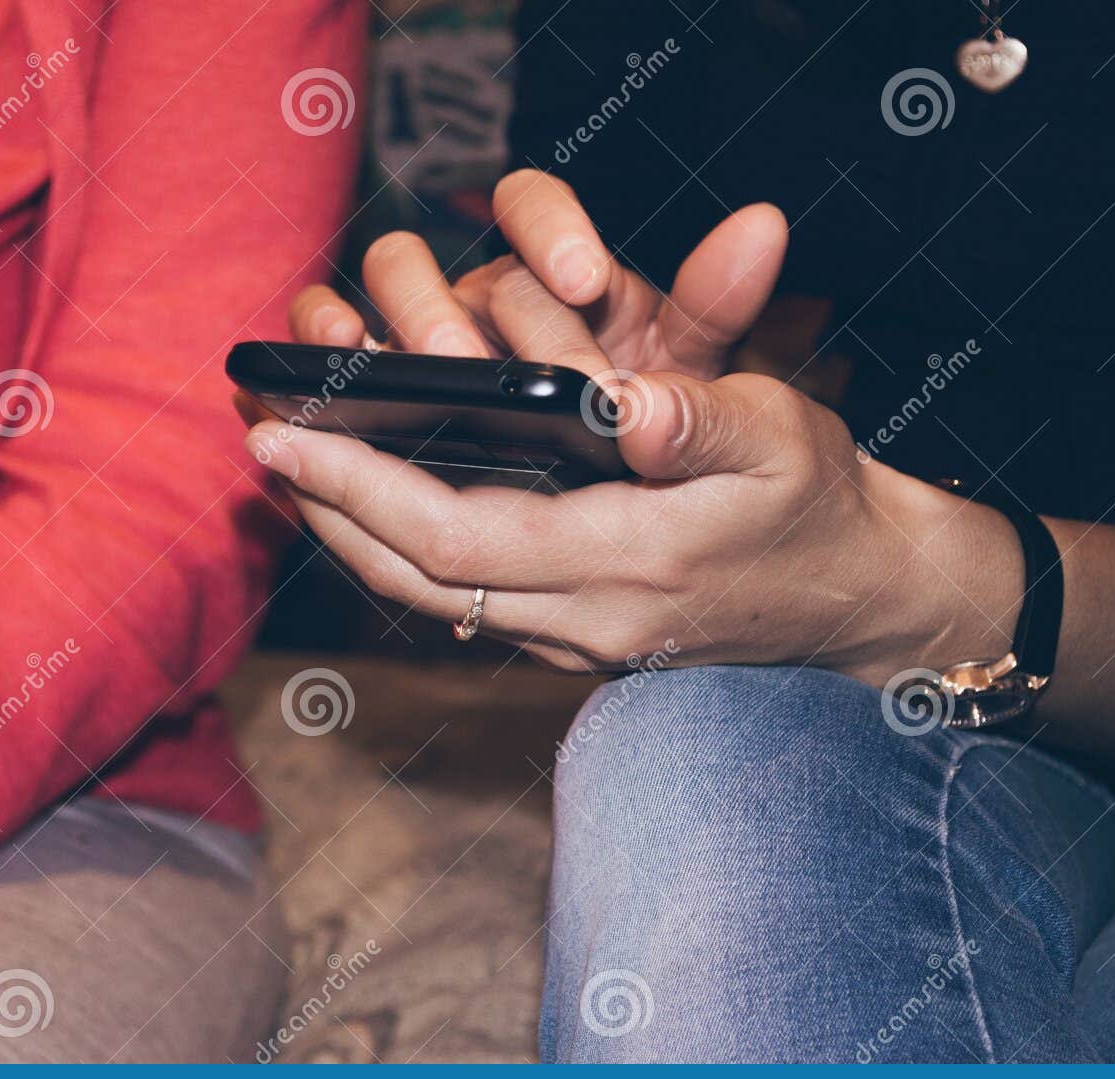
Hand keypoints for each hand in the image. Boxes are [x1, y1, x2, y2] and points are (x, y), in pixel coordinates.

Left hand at [252, 178, 1018, 678]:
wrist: (856, 596)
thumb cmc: (818, 504)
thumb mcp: (784, 439)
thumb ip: (699, 418)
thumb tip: (616, 403)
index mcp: (628, 562)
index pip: (456, 535)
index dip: (360, 487)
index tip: (285, 436)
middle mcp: (587, 617)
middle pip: (415, 579)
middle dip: (325, 513)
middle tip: (258, 442)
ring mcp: (578, 638)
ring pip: (428, 600)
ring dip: (348, 538)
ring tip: (293, 473)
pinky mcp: (578, 636)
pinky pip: (461, 602)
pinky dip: (400, 556)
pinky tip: (371, 510)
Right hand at [289, 170, 789, 382]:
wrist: (645, 505)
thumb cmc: (666, 430)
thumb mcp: (706, 383)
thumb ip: (717, 309)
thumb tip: (762, 228)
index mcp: (555, 276)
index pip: (531, 205)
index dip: (547, 227)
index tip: (585, 278)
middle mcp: (481, 297)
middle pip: (432, 258)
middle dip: (452, 308)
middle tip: (486, 365)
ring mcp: (421, 341)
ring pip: (376, 289)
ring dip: (390, 328)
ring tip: (413, 369)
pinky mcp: (377, 389)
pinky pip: (326, 348)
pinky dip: (319, 351)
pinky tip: (329, 381)